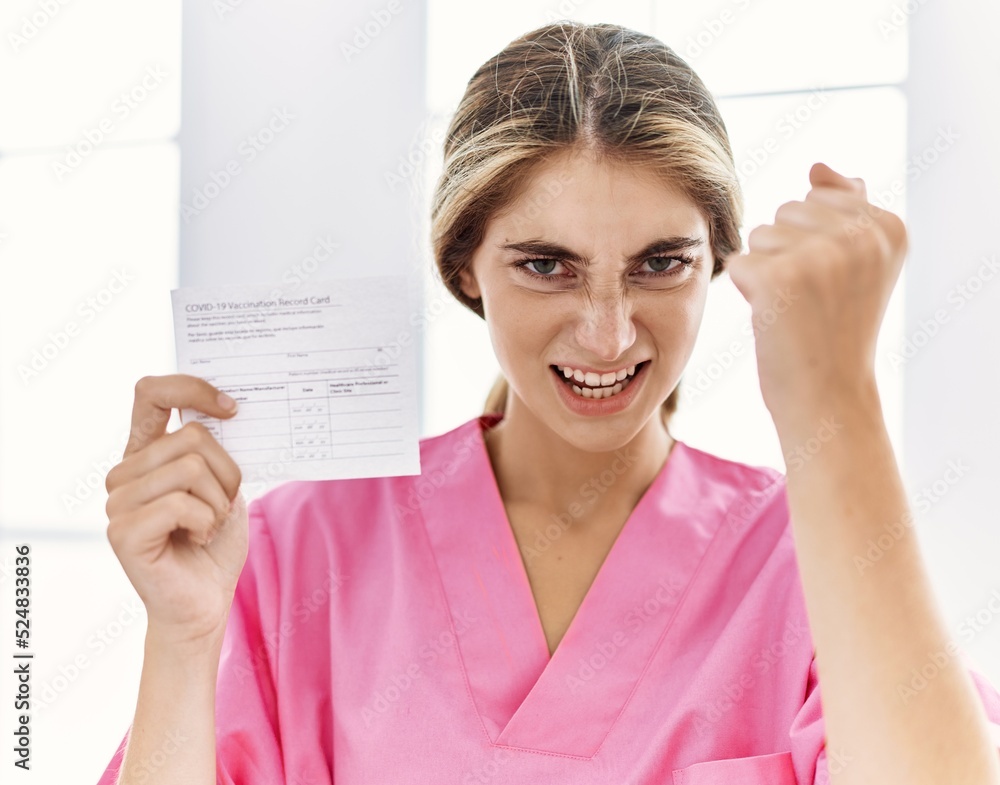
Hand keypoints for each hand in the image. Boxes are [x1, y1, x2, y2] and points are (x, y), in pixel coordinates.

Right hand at [105, 374, 248, 648]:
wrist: (205, 602)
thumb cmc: (214, 542)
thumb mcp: (223, 484)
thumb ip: (213, 449)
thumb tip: (225, 409)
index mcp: (146, 452)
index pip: (152, 393)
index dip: (191, 387)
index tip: (231, 408)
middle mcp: (124, 472)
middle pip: (191, 435)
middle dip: (227, 472)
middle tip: (221, 506)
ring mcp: (118, 501)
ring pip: (190, 467)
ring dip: (218, 501)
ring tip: (208, 525)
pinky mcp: (123, 531)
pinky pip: (181, 502)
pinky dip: (205, 521)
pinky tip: (198, 538)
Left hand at [725, 162, 907, 430]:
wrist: (829, 398)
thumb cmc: (836, 332)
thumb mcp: (857, 266)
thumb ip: (846, 208)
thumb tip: (819, 167)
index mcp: (889, 226)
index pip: (818, 197)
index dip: (813, 245)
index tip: (834, 286)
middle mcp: (861, 236)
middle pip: (785, 211)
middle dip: (786, 254)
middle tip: (811, 301)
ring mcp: (821, 256)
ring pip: (758, 236)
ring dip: (765, 273)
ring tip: (795, 310)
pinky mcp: (778, 279)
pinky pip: (738, 263)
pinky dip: (747, 292)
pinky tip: (774, 319)